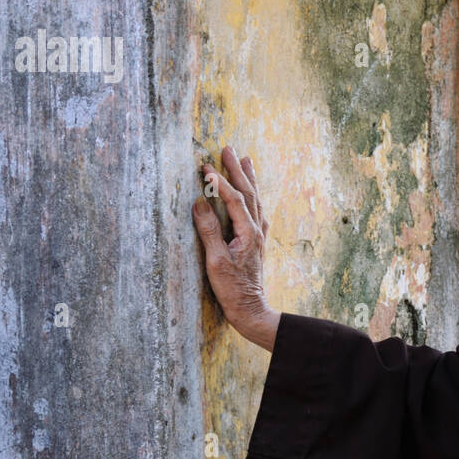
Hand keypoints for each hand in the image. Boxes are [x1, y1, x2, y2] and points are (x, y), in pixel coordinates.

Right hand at [192, 145, 280, 351]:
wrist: (251, 309)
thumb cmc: (232, 289)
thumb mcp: (215, 261)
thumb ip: (208, 231)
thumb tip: (199, 204)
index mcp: (248, 233)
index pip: (234, 199)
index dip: (220, 182)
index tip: (205, 168)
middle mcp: (257, 230)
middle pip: (248, 193)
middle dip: (237, 170)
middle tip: (228, 149)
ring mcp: (259, 235)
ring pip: (255, 199)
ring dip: (248, 178)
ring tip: (244, 160)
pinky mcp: (257, 241)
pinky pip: (256, 210)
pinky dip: (251, 195)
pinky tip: (250, 192)